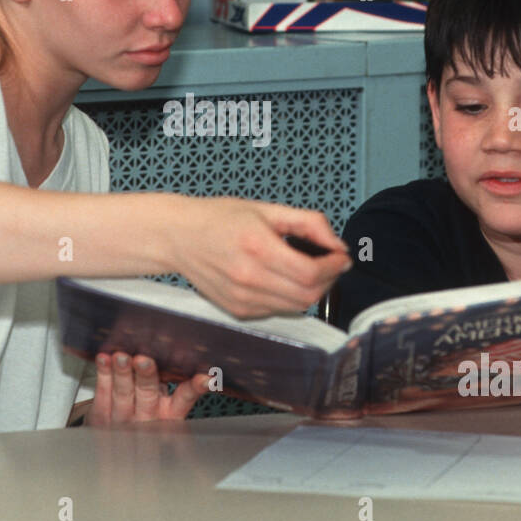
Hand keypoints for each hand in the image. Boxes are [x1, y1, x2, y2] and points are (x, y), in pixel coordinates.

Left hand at [87, 352, 209, 425]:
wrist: (114, 445)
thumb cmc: (144, 412)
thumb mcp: (164, 403)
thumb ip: (169, 381)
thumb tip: (178, 349)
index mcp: (169, 412)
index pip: (185, 398)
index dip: (195, 388)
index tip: (205, 378)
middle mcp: (148, 416)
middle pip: (148, 394)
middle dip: (146, 375)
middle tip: (143, 359)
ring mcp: (123, 417)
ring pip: (123, 392)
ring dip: (121, 373)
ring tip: (120, 357)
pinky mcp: (102, 414)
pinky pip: (103, 392)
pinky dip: (103, 374)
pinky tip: (104, 360)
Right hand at [168, 197, 351, 318]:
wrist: (178, 236)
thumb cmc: (219, 218)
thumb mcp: (267, 209)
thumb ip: (309, 223)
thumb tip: (337, 244)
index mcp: (257, 247)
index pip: (311, 273)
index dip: (335, 267)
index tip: (341, 256)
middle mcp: (248, 278)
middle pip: (308, 295)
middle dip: (329, 279)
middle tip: (330, 263)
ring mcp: (242, 299)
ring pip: (296, 307)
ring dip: (312, 291)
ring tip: (308, 270)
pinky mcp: (238, 311)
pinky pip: (278, 311)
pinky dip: (290, 298)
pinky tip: (282, 280)